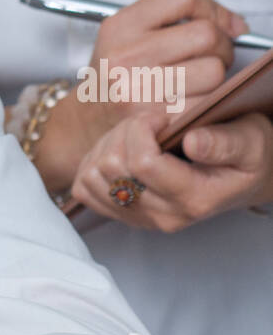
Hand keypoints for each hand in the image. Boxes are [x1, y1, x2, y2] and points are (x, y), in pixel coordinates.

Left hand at [70, 110, 272, 230]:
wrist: (247, 175)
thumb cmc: (249, 153)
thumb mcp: (250, 141)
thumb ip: (224, 142)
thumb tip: (192, 142)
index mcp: (194, 198)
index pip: (143, 163)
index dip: (143, 128)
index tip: (161, 116)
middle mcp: (164, 216)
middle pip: (113, 168)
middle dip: (124, 132)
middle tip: (149, 122)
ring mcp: (142, 218)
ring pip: (93, 176)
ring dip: (108, 145)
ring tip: (136, 134)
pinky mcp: (125, 213)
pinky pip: (84, 189)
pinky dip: (93, 163)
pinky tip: (120, 149)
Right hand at [87, 0, 246, 111]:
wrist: (89, 119)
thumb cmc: (117, 74)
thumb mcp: (130, 33)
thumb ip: (177, 17)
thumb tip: (236, 24)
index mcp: (121, 25)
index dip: (212, 8)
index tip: (219, 23)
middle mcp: (126, 55)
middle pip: (206, 35)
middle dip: (221, 45)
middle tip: (212, 55)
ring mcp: (138, 89)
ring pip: (213, 71)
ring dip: (216, 77)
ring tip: (201, 79)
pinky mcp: (154, 120)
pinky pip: (206, 104)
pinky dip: (208, 103)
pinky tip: (193, 100)